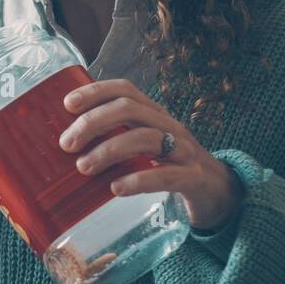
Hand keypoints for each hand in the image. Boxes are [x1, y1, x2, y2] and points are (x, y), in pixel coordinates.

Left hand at [59, 78, 245, 231]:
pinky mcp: (194, 178)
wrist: (219, 193)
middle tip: (66, 144)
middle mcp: (169, 126)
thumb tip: (65, 146)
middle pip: (130, 109)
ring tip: (83, 167)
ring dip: (109, 150)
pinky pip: (167, 175)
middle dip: (93, 122)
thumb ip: (113, 141)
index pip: (125, 90)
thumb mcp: (142, 147)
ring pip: (146, 138)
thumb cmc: (169, 166)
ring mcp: (185, 151)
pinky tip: (116, 188)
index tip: (67, 104)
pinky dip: (138, 180)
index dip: (96, 91)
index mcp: (154, 115)